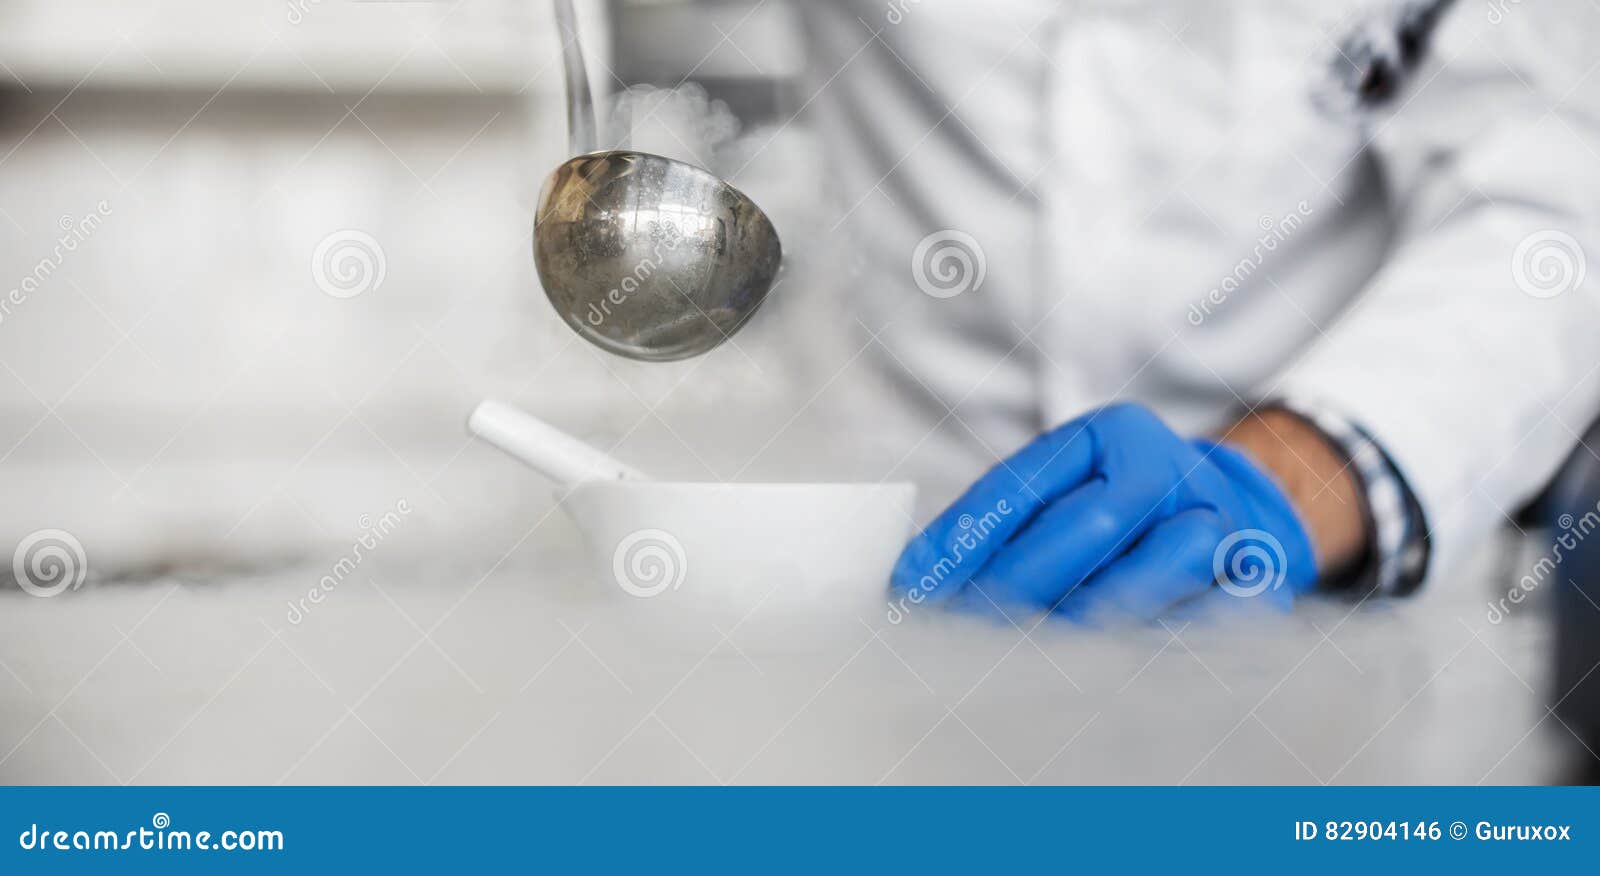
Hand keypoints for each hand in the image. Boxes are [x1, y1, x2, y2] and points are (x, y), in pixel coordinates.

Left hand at [889, 403, 1318, 622]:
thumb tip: (909, 581)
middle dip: (1014, 583)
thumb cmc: (1119, 513)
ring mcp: (1222, 522)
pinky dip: (1157, 644)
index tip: (911, 587)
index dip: (964, 538)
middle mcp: (1171, 470)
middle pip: (1086, 526)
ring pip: (1159, 565)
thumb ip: (993, 526)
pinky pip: (1211, 617)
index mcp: (1113, 435)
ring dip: (1088, 615)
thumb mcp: (1062, 491)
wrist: (1237, 517)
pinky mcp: (1257, 582)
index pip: (1024, 484)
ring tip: (1024, 653)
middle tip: (959, 629)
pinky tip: (1101, 671)